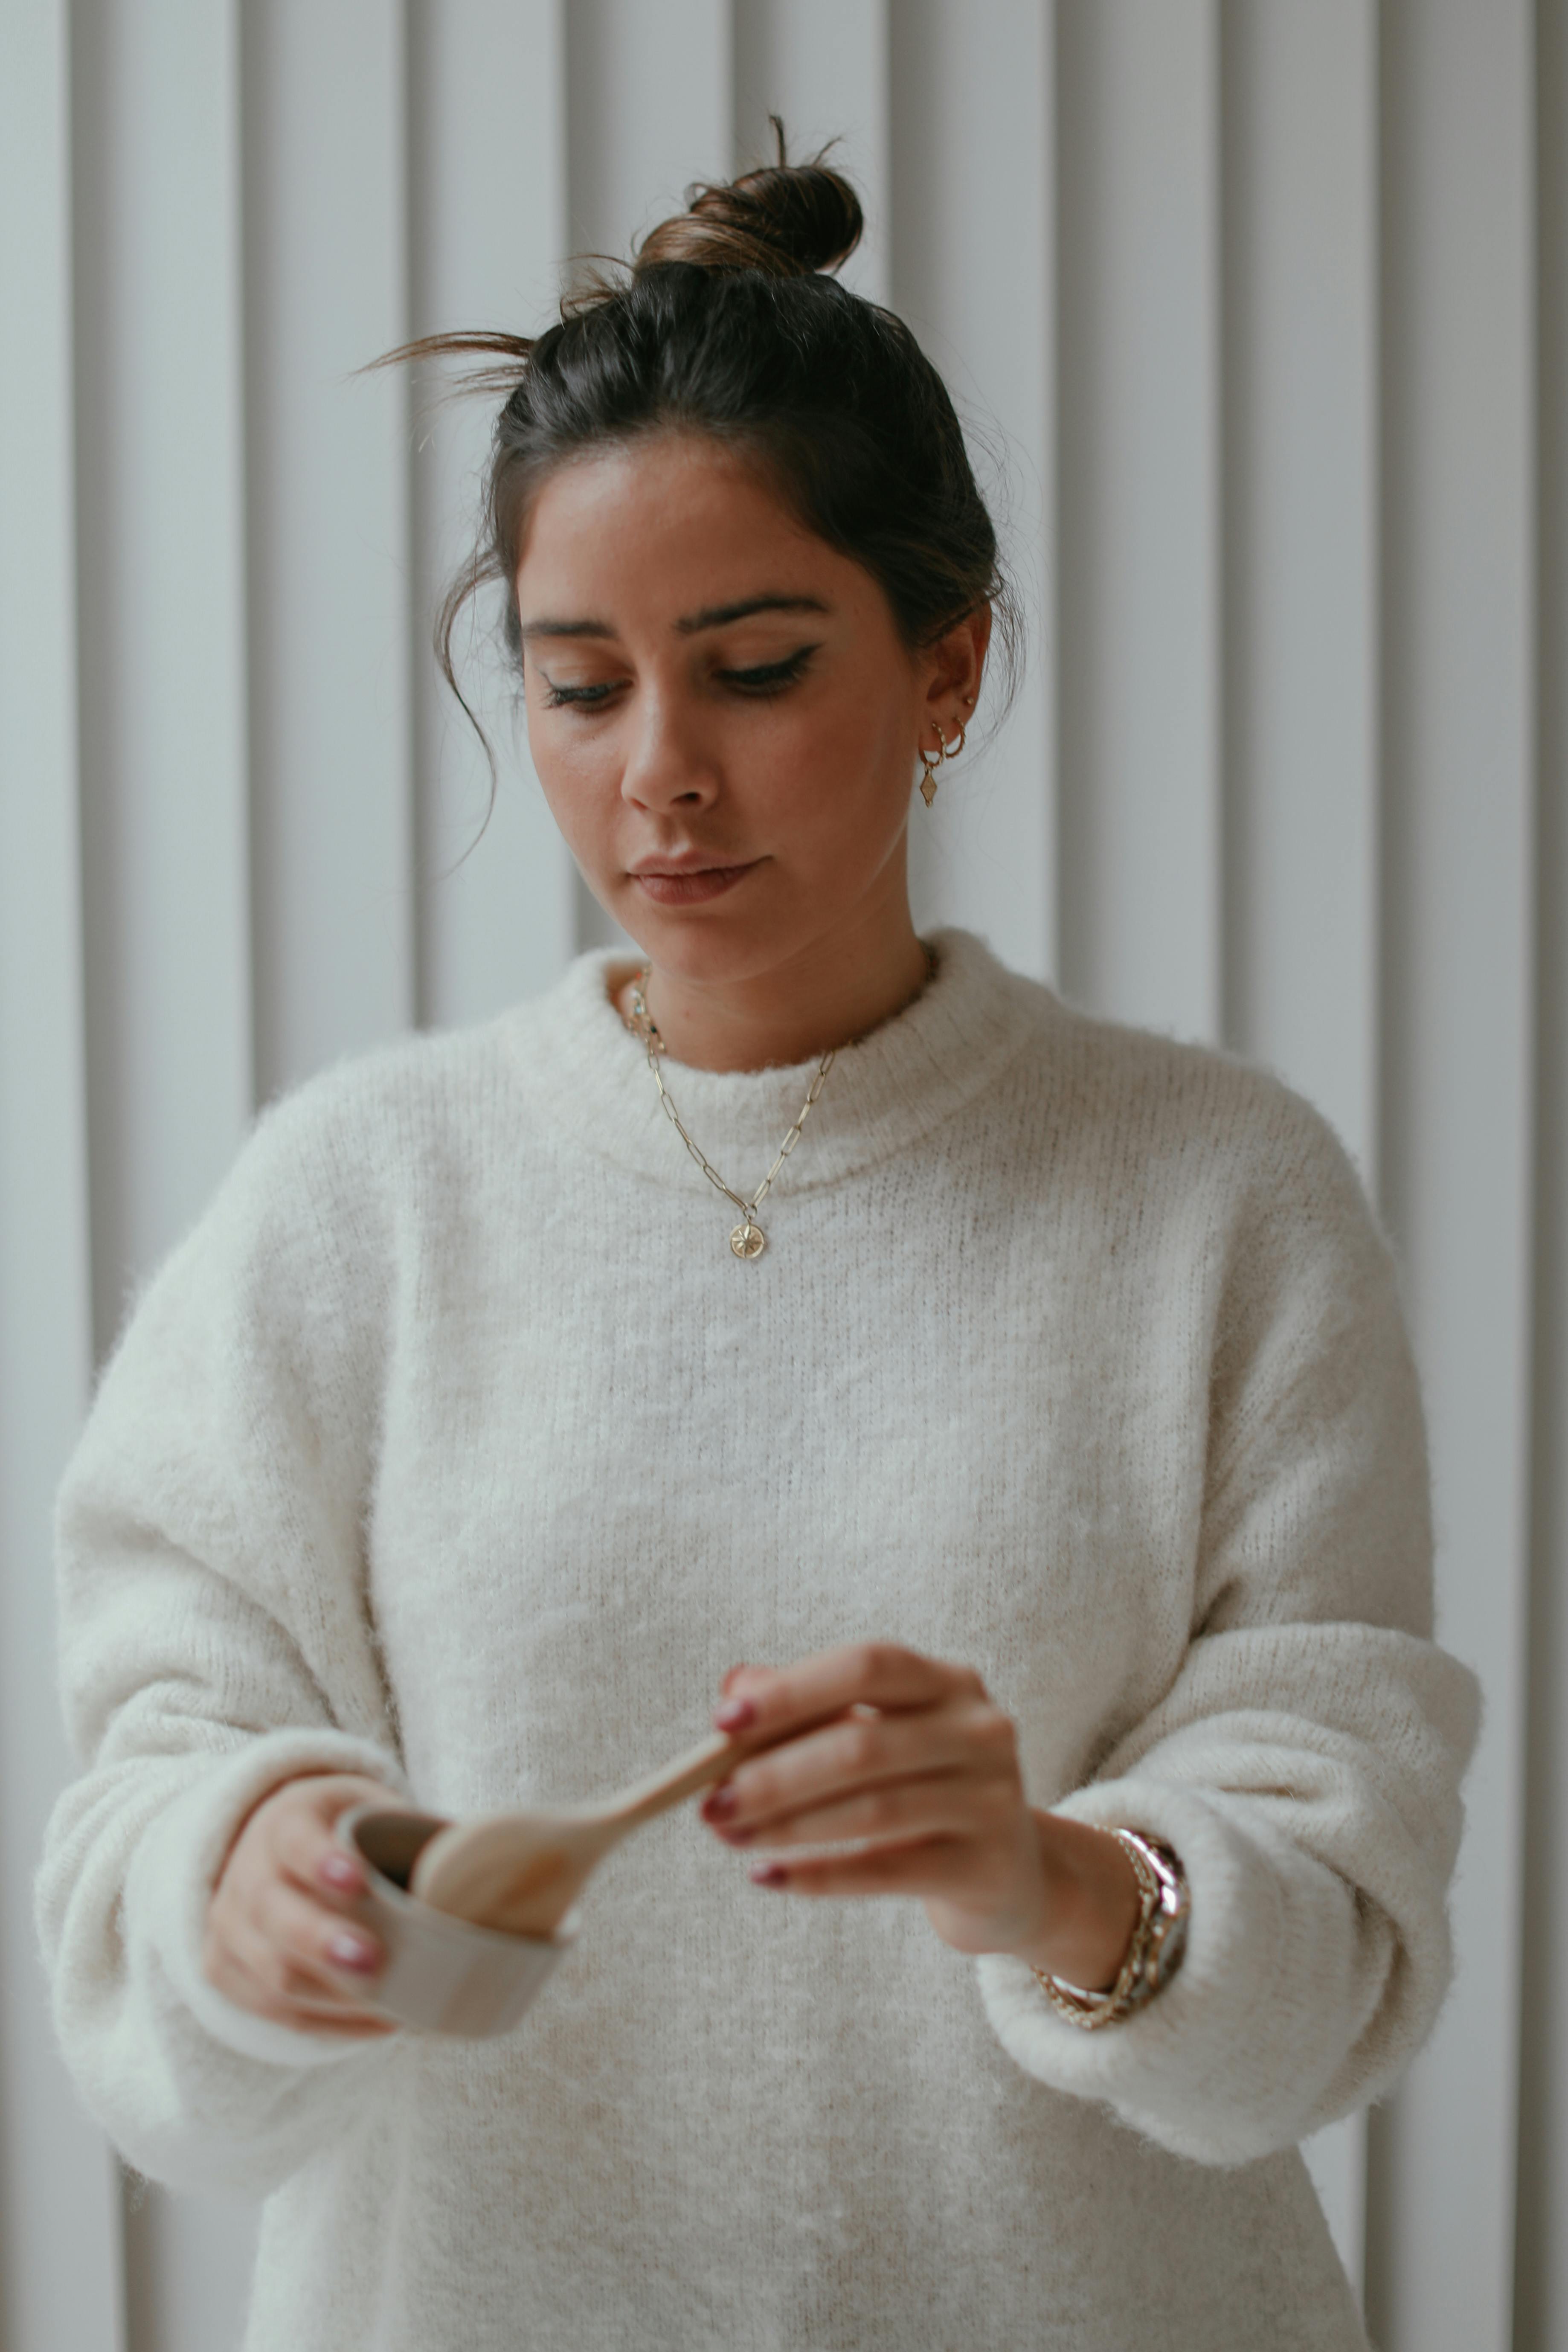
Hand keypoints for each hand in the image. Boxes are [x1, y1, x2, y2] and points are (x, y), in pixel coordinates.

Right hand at [203, 1773, 401, 2035]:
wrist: (273, 1847)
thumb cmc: (342, 1833)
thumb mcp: (370, 1811)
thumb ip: (414, 1834)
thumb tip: (482, 1866)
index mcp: (284, 1823)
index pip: (295, 1841)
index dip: (321, 1861)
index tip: (357, 1879)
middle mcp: (246, 1874)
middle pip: (276, 1916)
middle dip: (323, 1942)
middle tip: (373, 1959)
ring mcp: (228, 1927)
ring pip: (272, 1974)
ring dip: (333, 1996)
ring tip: (391, 2005)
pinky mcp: (224, 1971)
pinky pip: (273, 2011)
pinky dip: (328, 2023)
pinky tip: (379, 2023)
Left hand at [703, 1644, 1140, 1988]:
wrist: (1009, 1874)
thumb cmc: (921, 1789)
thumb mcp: (877, 1735)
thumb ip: (809, 1708)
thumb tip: (734, 1691)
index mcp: (949, 1682)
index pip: (866, 1667)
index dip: (792, 1690)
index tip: (721, 1721)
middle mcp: (980, 1730)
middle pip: (862, 1743)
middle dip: (774, 1774)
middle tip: (711, 1803)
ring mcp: (992, 1800)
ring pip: (872, 1810)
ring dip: (786, 1825)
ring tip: (729, 1837)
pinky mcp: (987, 1867)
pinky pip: (885, 1872)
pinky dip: (818, 1876)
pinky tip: (767, 1877)